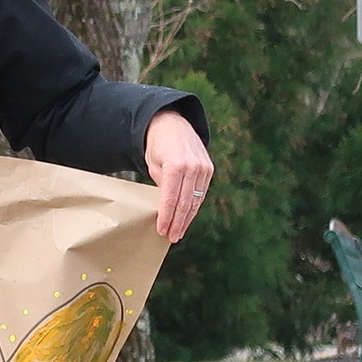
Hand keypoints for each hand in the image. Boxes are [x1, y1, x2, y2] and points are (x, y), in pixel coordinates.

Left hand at [144, 109, 214, 243]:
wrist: (172, 124)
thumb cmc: (157, 146)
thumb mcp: (153, 164)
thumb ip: (161, 185)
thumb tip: (166, 209)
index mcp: (176, 166)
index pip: (170, 198)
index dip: (166, 217)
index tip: (162, 230)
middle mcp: (192, 167)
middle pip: (185, 202)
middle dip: (178, 222)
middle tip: (171, 237)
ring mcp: (203, 168)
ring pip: (195, 200)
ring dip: (187, 218)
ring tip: (179, 232)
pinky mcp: (209, 169)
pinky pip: (201, 192)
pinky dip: (194, 206)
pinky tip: (187, 217)